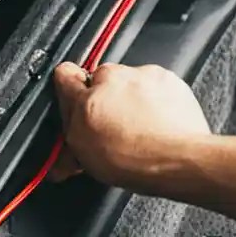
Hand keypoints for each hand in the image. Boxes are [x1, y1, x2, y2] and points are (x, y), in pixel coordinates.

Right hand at [52, 62, 211, 190]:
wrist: (177, 159)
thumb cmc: (134, 160)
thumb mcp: (86, 158)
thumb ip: (68, 147)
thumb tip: (59, 157)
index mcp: (85, 99)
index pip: (64, 76)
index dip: (69, 89)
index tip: (74, 100)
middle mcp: (112, 80)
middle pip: (100, 81)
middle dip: (103, 99)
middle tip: (111, 126)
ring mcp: (142, 76)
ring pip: (130, 82)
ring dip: (130, 99)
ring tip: (139, 128)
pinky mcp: (168, 79)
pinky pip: (155, 85)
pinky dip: (155, 100)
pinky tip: (156, 123)